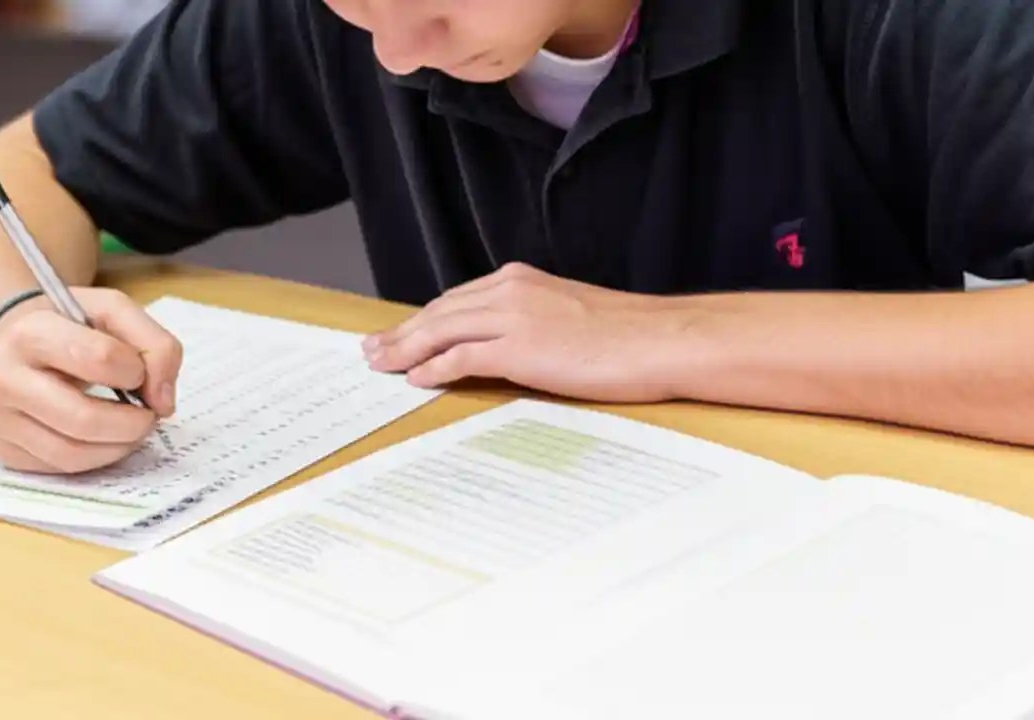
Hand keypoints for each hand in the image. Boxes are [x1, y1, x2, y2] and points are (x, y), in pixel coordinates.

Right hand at [0, 288, 183, 473]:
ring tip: (133, 427)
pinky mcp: (3, 450)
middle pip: (84, 419)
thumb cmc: (69, 328)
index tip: (140, 372)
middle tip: (149, 414)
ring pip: (73, 453)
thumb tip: (163, 402)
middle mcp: (4, 377)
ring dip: (121, 445)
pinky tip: (107, 438)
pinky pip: (63, 467)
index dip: (136, 370)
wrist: (14, 344)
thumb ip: (154, 345)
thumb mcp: (112, 312)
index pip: (99, 358)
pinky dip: (99, 457)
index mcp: (31, 333)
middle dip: (133, 423)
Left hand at [363, 263, 696, 401]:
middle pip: (439, 312)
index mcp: (520, 280)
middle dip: (403, 332)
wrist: (660, 339)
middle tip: (373, 349)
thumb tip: (508, 346)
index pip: (457, 300)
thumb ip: (531, 321)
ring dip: (406, 349)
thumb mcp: (568, 314)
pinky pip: (462, 357)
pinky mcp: (520, 348)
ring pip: (441, 331)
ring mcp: (513, 318)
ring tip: (381, 364)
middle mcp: (509, 290)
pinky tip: (417, 379)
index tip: (401, 332)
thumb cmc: (626, 334)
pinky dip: (435, 368)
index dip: (424, 319)